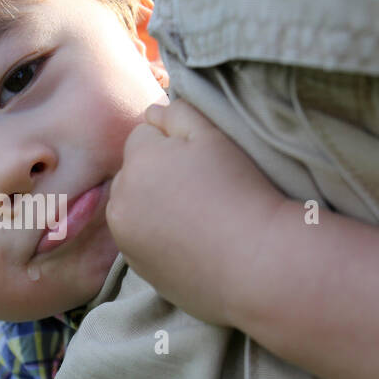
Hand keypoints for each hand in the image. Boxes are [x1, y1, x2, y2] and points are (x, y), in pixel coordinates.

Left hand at [105, 96, 286, 326]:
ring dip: (151, 204)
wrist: (257, 264)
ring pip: (133, 204)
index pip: (143, 135)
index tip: (202, 162)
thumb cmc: (240, 193)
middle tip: (200, 190)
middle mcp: (121, 199)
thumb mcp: (213, 137)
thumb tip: (152, 112)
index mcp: (138, 162)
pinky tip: (189, 240)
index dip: (172, 143)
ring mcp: (125, 237)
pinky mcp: (136, 266)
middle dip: (156, 172)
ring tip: (195, 216)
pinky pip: (138, 237)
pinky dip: (154, 234)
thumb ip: (177, 115)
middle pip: (133, 171)